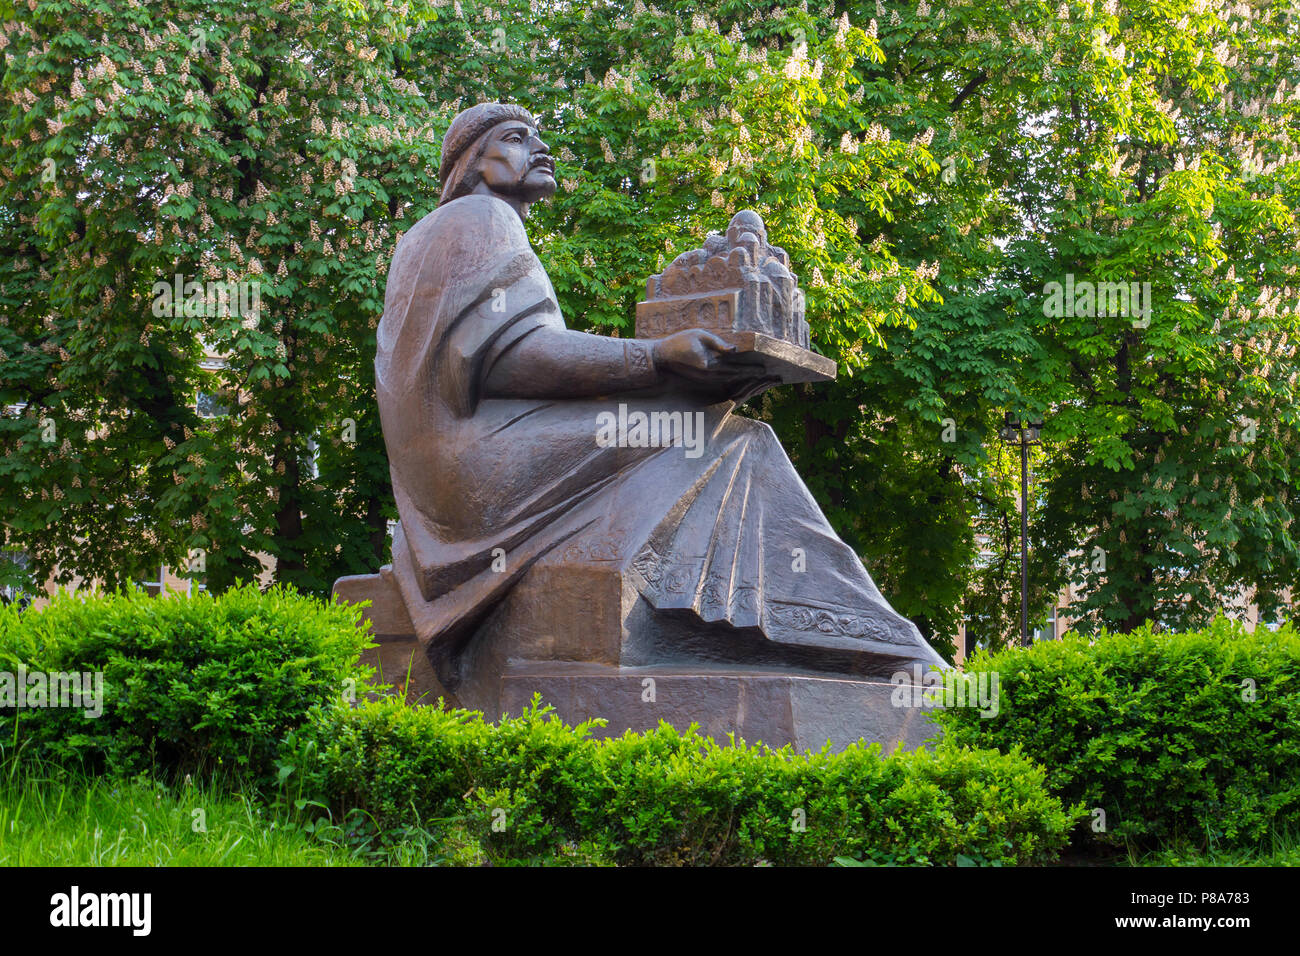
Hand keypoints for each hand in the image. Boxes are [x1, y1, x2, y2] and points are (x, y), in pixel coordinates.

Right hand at [651, 329, 774, 401]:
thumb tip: (735, 350)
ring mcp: (707, 378)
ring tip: (760, 378)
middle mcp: (711, 374)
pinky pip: (724, 380)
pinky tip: (743, 377)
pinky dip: (736, 380)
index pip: (736, 366)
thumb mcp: (699, 335)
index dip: (751, 368)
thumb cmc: (679, 342)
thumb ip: (717, 343)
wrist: (661, 358)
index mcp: (711, 363)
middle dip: (753, 376)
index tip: (765, 369)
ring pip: (732, 380)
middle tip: (769, 376)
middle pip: (737, 376)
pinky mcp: (704, 378)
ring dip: (746, 379)